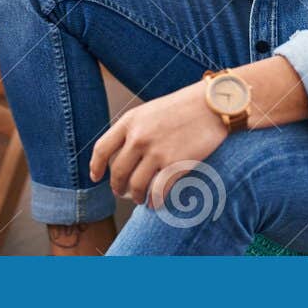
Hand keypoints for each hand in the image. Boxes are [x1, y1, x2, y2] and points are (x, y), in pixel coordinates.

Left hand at [89, 82, 228, 207]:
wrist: (212, 105)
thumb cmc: (183, 107)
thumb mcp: (149, 111)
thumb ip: (134, 130)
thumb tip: (122, 154)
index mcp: (130, 122)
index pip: (102, 149)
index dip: (96, 166)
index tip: (96, 177)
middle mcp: (139, 138)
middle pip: (118, 172)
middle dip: (117, 187)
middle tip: (121, 193)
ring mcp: (157, 152)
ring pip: (136, 186)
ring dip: (136, 197)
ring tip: (140, 199)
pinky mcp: (176, 165)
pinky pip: (158, 192)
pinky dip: (155, 201)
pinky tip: (156, 202)